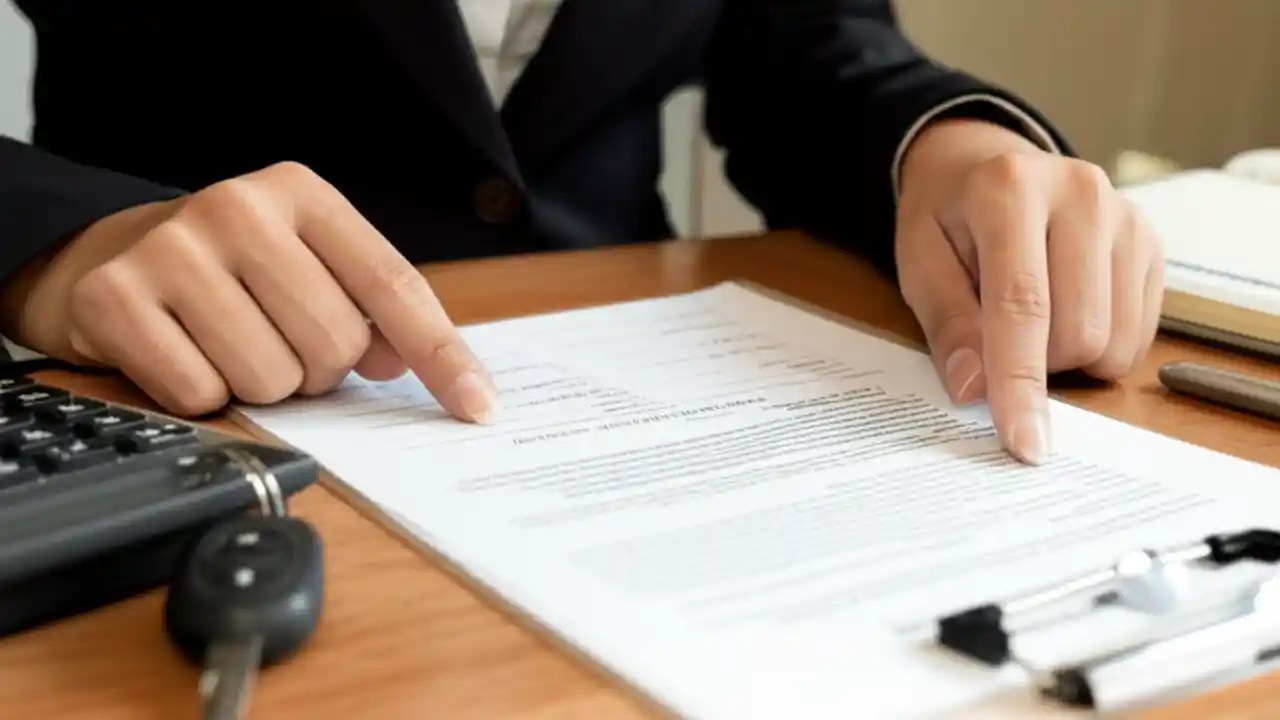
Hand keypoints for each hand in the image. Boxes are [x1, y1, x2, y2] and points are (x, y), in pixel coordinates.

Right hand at [0, 162, 500, 420]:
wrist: (104, 252)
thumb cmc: (230, 268)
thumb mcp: (305, 263)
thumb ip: (368, 307)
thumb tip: (400, 363)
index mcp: (301, 193)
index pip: (395, 286)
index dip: (443, 356)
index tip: (479, 408)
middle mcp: (238, 208)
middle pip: (334, 344)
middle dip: (319, 368)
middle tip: (281, 340)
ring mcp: (173, 250)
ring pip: (271, 378)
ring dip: (262, 384)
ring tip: (230, 343)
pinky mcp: (116, 299)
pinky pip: (202, 395)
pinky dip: (203, 395)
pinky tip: (183, 353)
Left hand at [895, 119, 1162, 464]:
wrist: (985, 163)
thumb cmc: (947, 218)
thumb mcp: (918, 263)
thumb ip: (948, 324)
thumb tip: (975, 389)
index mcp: (1010, 189)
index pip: (1022, 306)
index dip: (1020, 383)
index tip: (1024, 443)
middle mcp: (1081, 193)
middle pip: (1078, 332)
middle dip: (1036, 363)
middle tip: (996, 336)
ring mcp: (1126, 215)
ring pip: (1115, 342)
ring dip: (1068, 357)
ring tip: (1032, 317)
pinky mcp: (1151, 242)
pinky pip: (1139, 334)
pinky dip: (1099, 345)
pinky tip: (1066, 308)